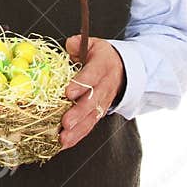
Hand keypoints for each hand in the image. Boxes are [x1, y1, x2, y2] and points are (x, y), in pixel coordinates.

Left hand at [59, 35, 124, 149]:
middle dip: (79, 113)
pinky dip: (78, 136)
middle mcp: (105, 86)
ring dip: (78, 130)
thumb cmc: (101, 56)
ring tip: (63, 138)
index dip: (81, 84)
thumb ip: (78, 43)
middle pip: (93, 101)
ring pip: (92, 117)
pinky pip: (90, 125)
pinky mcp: (100, 112)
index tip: (68, 93)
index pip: (92, 75)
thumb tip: (69, 46)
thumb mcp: (92, 43)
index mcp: (103, 65)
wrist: (122, 68)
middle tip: (66, 122)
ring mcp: (104, 101)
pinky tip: (65, 143)